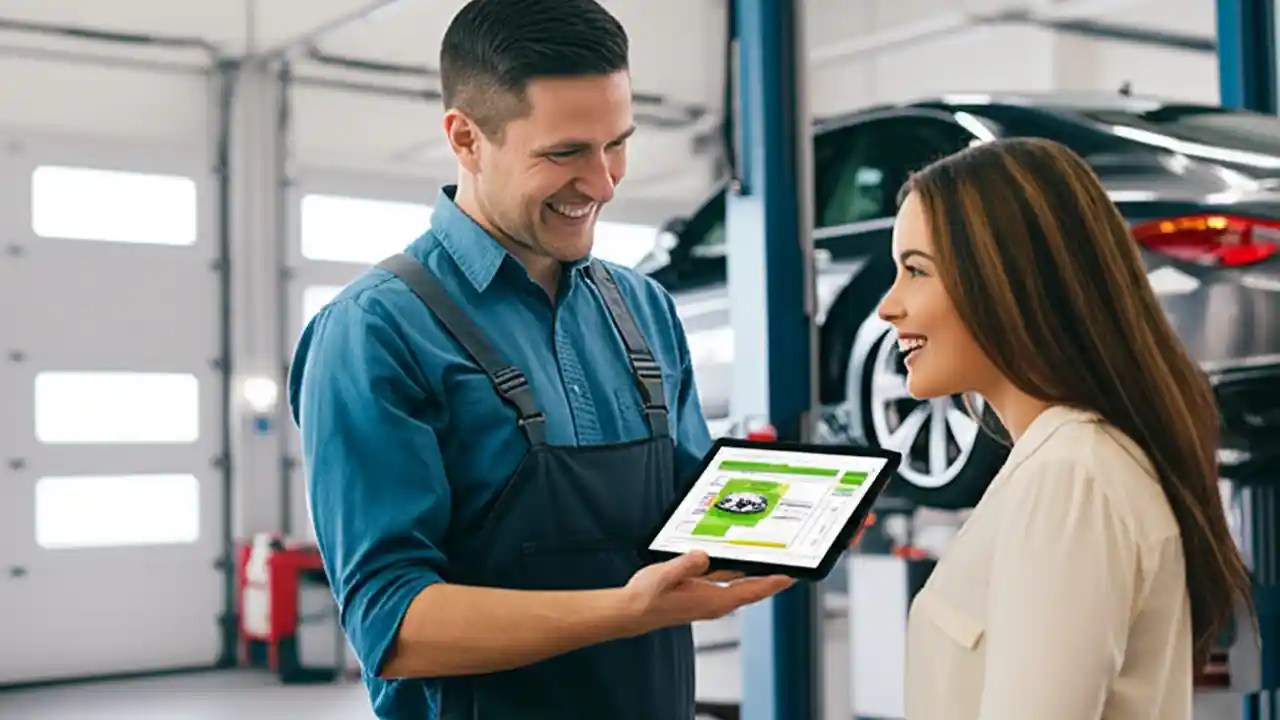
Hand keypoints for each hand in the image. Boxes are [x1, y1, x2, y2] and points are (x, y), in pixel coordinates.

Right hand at [619, 551, 793, 635]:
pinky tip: (735, 559)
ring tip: (768, 558)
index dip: (771, 583)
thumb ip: (685, 564)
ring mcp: (709, 600)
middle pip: (750, 588)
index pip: (750, 590)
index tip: (791, 576)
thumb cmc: (646, 598)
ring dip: (753, 573)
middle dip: (769, 577)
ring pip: (739, 584)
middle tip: (791, 564)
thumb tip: (703, 555)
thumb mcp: (664, 575)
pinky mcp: (701, 595)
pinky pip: (726, 582)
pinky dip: (736, 572)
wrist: (631, 611)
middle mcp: (715, 603)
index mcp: (712, 601)